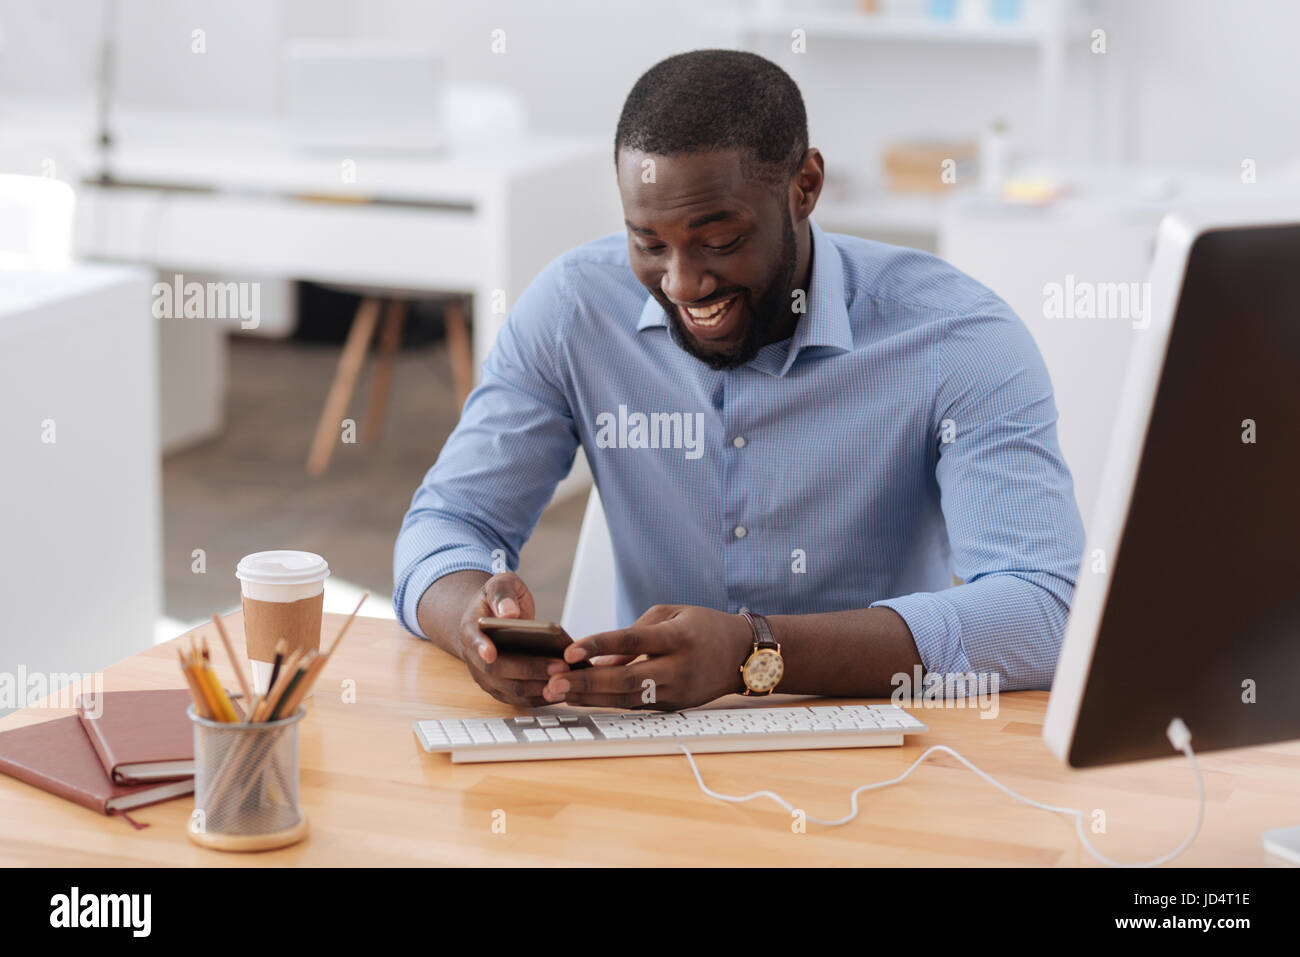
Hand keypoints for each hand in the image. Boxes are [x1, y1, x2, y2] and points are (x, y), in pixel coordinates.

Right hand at [456, 571, 567, 707]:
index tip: (491, 654)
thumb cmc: (498, 601)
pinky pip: (521, 699)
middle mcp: (476, 659)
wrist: (490, 620)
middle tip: (559, 666)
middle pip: (497, 672)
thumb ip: (503, 595)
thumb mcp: (500, 584)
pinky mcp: (503, 689)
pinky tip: (564, 690)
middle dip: (529, 670)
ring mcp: (488, 678)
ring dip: (539, 689)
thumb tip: (509, 613)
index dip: (481, 648)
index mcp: (471, 630)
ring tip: (567, 680)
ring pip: (511, 691)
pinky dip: (542, 698)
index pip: (473, 641)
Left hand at [543, 604, 753, 709]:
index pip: (634, 641)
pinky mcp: (673, 707)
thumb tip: (599, 660)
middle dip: (586, 683)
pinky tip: (581, 699)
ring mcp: (677, 692)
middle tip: (554, 683)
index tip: (570, 652)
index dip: (600, 646)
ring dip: (590, 697)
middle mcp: (679, 668)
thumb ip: (634, 633)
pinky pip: (635, 706)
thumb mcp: (671, 615)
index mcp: (679, 638)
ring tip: (558, 694)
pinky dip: (606, 702)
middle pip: (627, 679)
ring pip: (628, 699)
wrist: (742, 655)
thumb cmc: (702, 627)